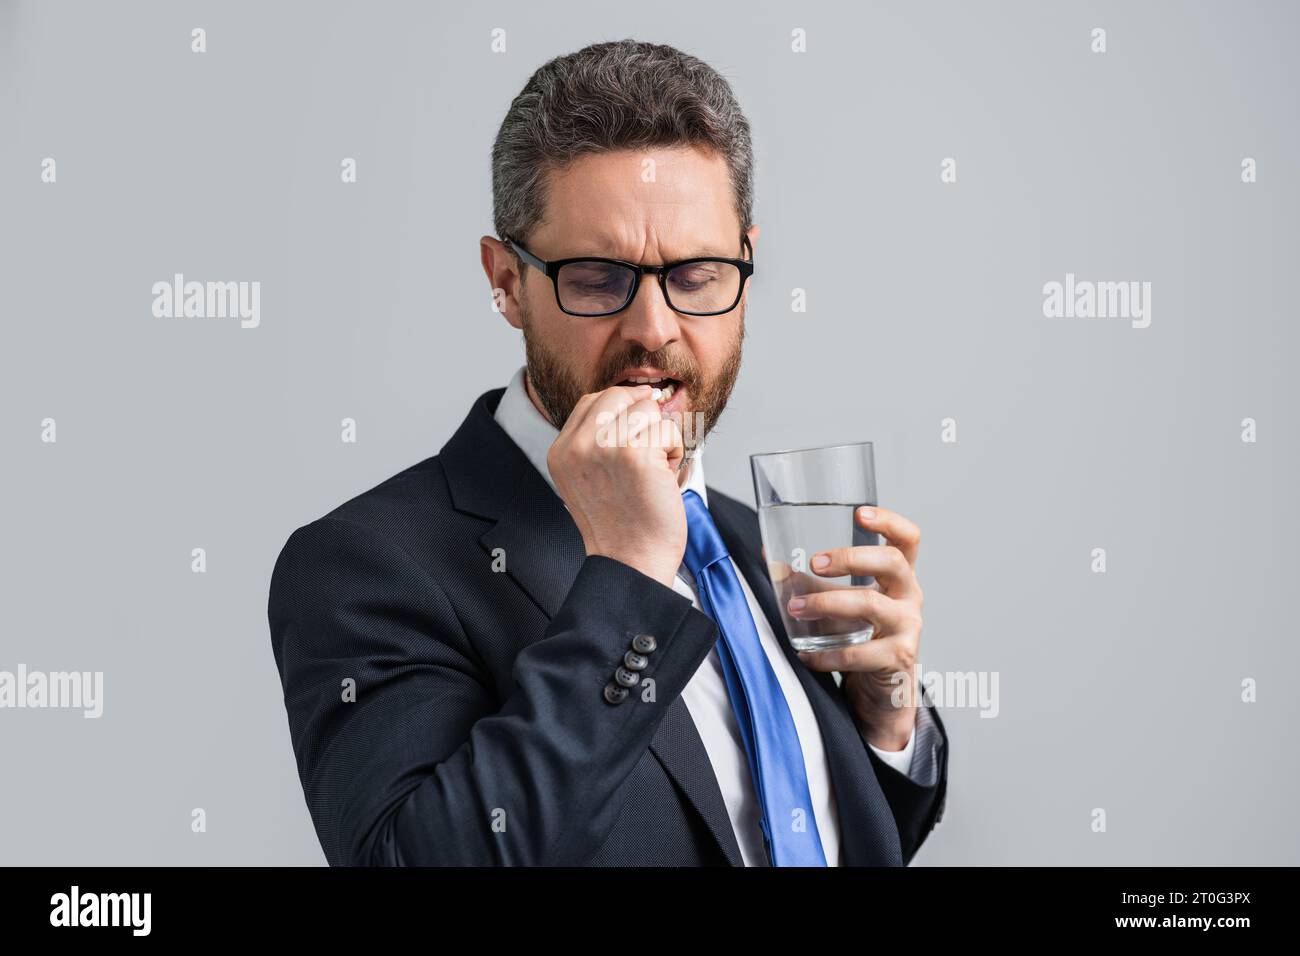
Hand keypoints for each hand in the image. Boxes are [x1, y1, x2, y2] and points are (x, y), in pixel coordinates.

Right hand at [547, 384, 686, 587]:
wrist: (632, 561)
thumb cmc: (621, 524)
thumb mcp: (588, 478)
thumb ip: (597, 440)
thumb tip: (637, 399)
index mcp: (562, 451)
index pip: (592, 400)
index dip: (621, 406)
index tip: (636, 428)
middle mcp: (578, 446)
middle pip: (618, 395)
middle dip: (643, 416)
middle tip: (649, 448)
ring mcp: (606, 447)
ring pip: (647, 409)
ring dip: (660, 436)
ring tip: (653, 469)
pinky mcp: (636, 454)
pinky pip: (668, 430)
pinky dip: (674, 452)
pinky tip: (663, 477)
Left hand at [788, 506, 924, 751]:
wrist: (884, 692)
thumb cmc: (863, 637)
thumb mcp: (841, 603)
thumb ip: (812, 582)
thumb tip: (771, 558)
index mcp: (899, 576)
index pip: (907, 539)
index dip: (889, 521)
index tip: (860, 512)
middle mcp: (909, 597)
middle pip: (891, 562)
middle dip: (850, 558)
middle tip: (815, 562)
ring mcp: (908, 627)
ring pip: (871, 605)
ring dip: (827, 603)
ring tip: (796, 608)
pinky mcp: (898, 658)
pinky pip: (860, 652)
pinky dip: (828, 654)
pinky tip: (806, 654)